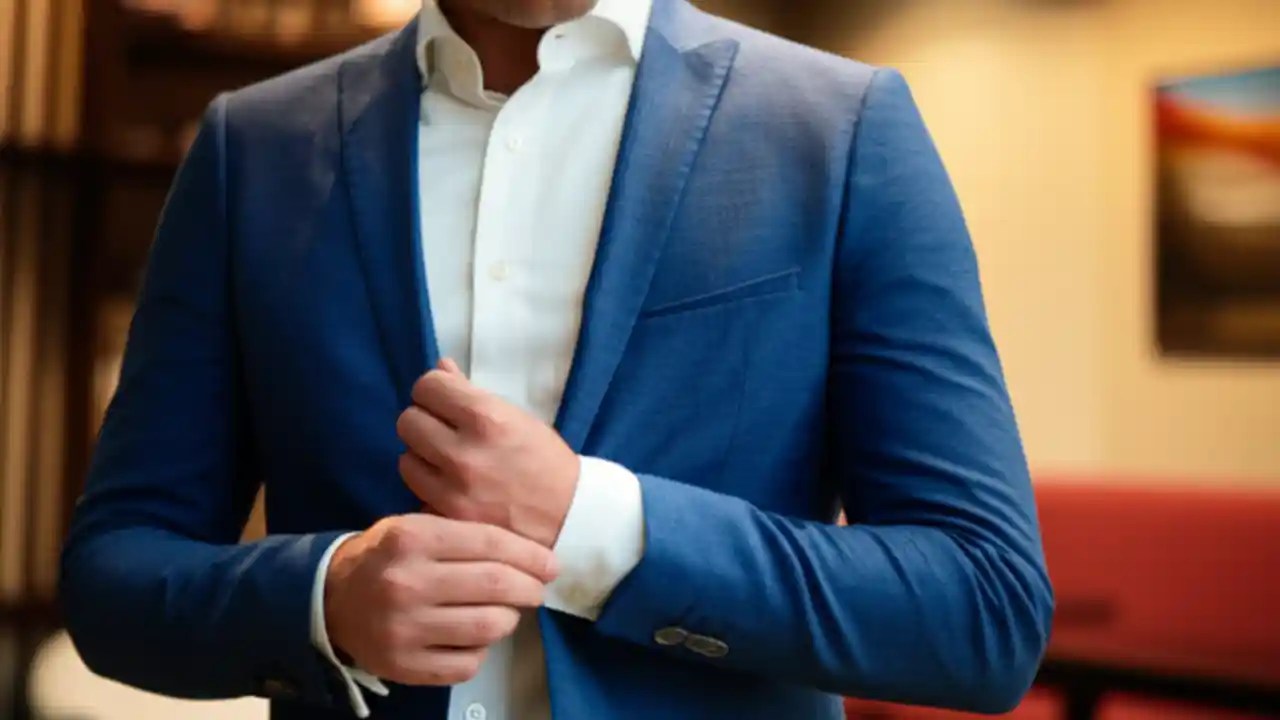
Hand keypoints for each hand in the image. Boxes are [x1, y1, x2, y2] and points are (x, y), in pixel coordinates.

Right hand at [324, 513, 557, 685]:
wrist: (330, 599)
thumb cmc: (386, 557)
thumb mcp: (414, 525)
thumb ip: (464, 533)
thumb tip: (530, 551)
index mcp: (412, 538)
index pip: (490, 543)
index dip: (530, 555)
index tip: (551, 564)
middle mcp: (407, 583)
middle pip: (496, 586)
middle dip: (530, 588)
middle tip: (537, 589)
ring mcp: (405, 628)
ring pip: (489, 627)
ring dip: (509, 619)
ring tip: (505, 612)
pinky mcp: (404, 665)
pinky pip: (468, 663)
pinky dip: (481, 651)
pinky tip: (474, 638)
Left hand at [396, 359, 579, 547]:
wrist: (569, 515)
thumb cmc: (545, 460)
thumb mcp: (517, 417)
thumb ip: (472, 392)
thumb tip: (441, 367)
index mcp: (486, 417)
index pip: (427, 386)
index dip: (435, 390)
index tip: (445, 400)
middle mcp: (464, 452)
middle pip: (407, 421)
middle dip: (424, 421)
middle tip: (444, 431)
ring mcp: (452, 489)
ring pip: (406, 459)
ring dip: (422, 457)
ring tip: (447, 461)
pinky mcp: (448, 518)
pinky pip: (417, 493)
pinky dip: (429, 488)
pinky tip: (450, 488)